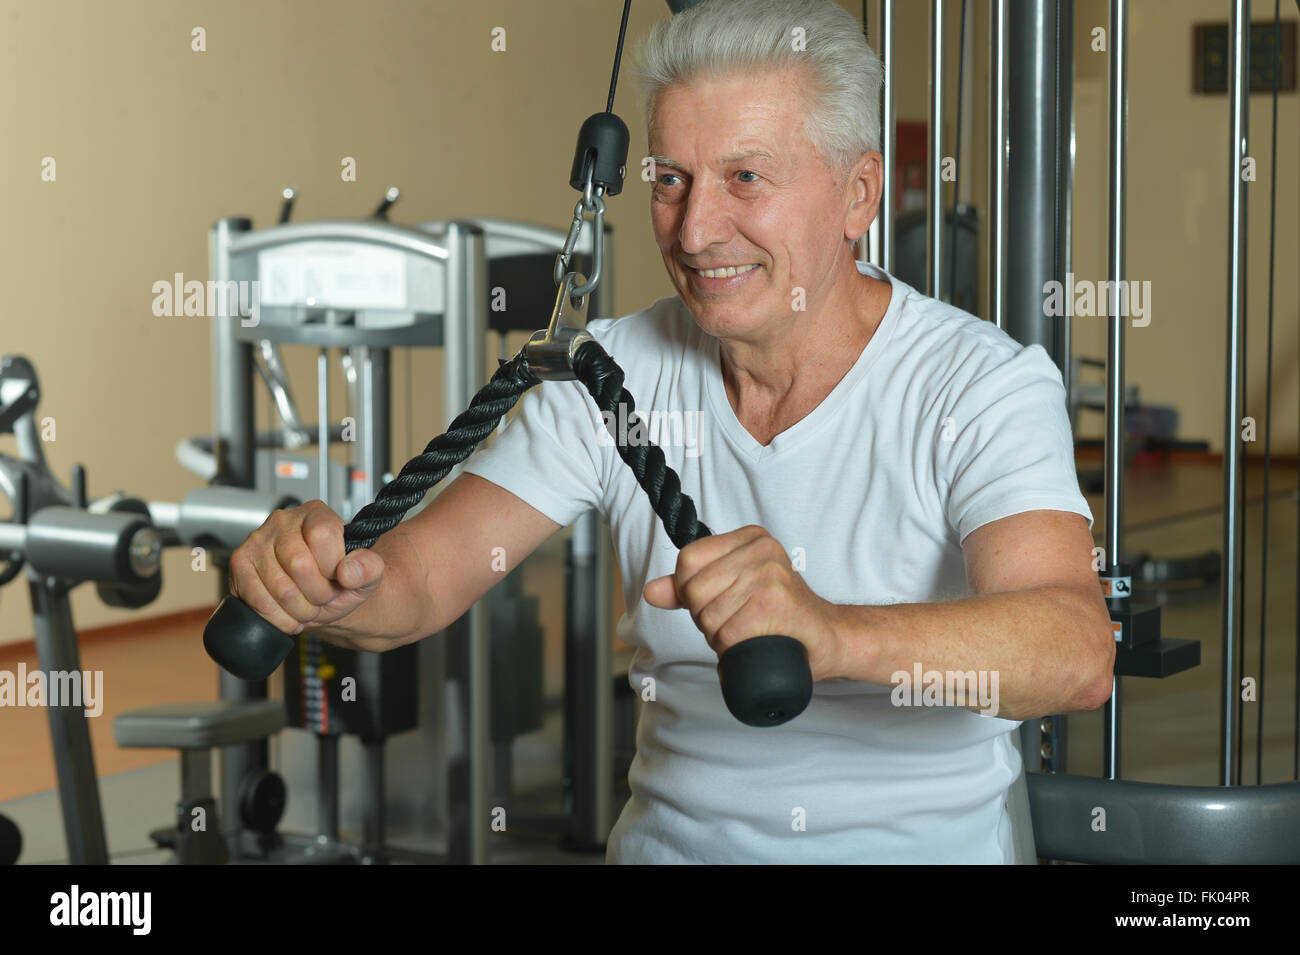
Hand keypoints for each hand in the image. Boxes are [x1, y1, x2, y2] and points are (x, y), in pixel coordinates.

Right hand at [229, 500, 384, 634]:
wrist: (317, 600)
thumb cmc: (338, 582)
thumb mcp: (367, 576)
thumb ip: (369, 569)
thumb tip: (349, 570)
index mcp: (316, 514)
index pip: (323, 534)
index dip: (333, 565)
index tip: (338, 576)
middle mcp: (283, 521)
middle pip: (299, 563)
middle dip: (318, 593)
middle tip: (323, 597)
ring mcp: (257, 541)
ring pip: (280, 587)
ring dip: (300, 609)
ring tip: (308, 605)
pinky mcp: (239, 565)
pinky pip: (258, 600)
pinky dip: (279, 617)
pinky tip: (289, 613)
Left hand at [643, 525, 841, 680]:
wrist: (827, 638)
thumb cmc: (778, 615)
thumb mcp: (732, 591)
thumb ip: (689, 588)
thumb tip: (651, 592)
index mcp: (749, 538)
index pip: (687, 560)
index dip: (690, 592)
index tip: (715, 603)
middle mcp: (761, 549)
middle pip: (695, 590)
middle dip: (706, 618)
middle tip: (735, 623)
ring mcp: (771, 573)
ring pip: (709, 615)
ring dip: (721, 637)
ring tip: (747, 632)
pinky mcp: (777, 602)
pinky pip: (727, 633)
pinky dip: (733, 648)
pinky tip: (753, 643)